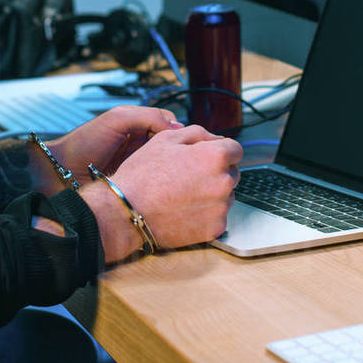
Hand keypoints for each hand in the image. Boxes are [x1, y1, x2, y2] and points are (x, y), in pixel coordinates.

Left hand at [49, 105, 180, 184]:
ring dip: (166, 161)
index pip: (166, 120)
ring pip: (162, 157)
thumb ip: (147, 116)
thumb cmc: (84, 142)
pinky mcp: (132, 177)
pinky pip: (152, 174)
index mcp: (134, 121)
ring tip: (167, 167)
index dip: (174, 127)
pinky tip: (157, 178)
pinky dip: (157, 175)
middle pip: (167, 139)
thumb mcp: (117, 119)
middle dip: (173, 145)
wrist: (62, 171)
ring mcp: (135, 159)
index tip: (176, 138)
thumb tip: (175, 126)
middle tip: (174, 154)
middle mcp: (137, 140)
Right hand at [85, 125, 241, 259]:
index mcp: (215, 156)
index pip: (236, 149)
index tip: (206, 157)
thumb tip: (217, 139)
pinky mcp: (215, 229)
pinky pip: (218, 216)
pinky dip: (207, 213)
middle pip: (233, 173)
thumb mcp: (166, 139)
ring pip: (227, 195)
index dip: (220, 150)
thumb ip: (198, 133)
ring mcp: (220, 207)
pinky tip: (185, 209)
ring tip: (184, 194)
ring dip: (213, 193)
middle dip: (217, 172)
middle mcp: (224, 182)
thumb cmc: (143, 174)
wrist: (127, 210)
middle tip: (189, 176)